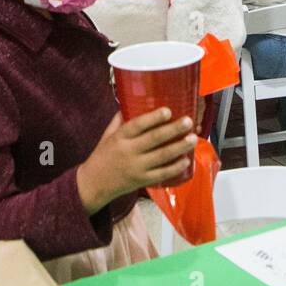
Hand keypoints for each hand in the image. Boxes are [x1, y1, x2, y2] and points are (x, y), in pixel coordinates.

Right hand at [77, 108, 197, 213]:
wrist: (93, 184)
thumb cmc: (102, 156)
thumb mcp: (108, 135)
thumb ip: (120, 120)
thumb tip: (133, 101)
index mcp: (120, 138)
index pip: (137, 125)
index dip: (153, 118)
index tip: (168, 111)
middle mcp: (128, 152)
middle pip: (154, 139)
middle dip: (173, 130)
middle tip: (188, 122)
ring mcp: (136, 168)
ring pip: (161, 156)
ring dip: (179, 147)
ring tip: (193, 138)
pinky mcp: (141, 181)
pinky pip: (161, 174)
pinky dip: (175, 168)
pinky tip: (186, 160)